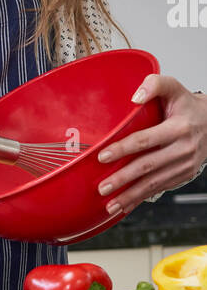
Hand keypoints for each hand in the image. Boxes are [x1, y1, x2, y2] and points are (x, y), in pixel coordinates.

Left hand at [96, 75, 206, 214]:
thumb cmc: (187, 106)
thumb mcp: (174, 88)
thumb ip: (154, 84)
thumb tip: (135, 97)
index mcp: (179, 127)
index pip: (146, 139)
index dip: (124, 148)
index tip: (103, 156)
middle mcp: (183, 148)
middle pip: (148, 166)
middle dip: (123, 179)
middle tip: (102, 187)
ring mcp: (184, 165)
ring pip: (154, 183)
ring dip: (130, 196)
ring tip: (110, 205)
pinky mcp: (183, 175)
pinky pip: (159, 189)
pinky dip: (141, 199)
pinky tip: (125, 205)